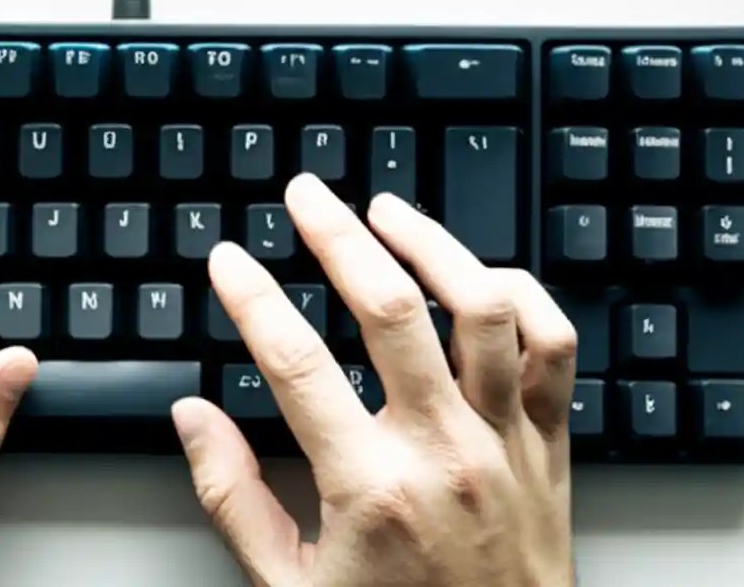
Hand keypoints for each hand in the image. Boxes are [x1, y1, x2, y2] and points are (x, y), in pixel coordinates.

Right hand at [175, 174, 575, 586]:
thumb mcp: (287, 585)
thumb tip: (192, 419)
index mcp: (371, 488)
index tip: (228, 262)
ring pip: (480, 308)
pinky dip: (521, 297)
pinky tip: (476, 274)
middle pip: (389, 310)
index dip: (251, 298)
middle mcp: (444, 451)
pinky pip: (551, 347)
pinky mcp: (548, 443)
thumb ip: (233, 497)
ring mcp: (504, 441)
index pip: (293, 362)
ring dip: (431, 244)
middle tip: (305, 196)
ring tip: (386, 210)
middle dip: (335, 237)